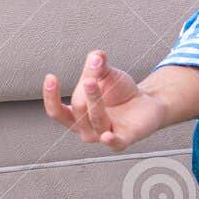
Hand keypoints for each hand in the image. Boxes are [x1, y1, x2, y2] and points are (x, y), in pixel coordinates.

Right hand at [43, 50, 168, 152]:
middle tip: (92, 70)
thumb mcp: (107, 75)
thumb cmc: (121, 92)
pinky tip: (107, 136)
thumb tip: (96, 55)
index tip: (51, 78)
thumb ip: (98, 65)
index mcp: (77, 116)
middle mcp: (87, 129)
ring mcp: (104, 135)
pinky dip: (111, 141)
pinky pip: (116, 144)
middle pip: (78, 109)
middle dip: (84, 89)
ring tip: (92, 82)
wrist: (147, 102)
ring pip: (96, 120)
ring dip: (94, 101)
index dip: (51, 97)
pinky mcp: (124, 139)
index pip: (57, 112)